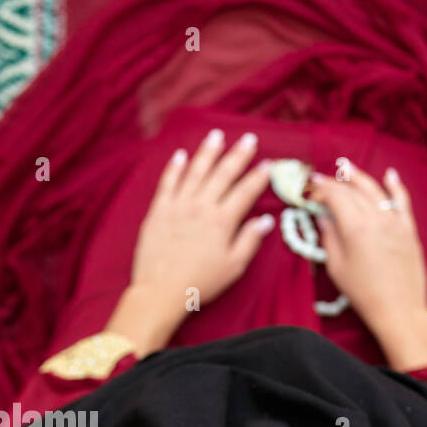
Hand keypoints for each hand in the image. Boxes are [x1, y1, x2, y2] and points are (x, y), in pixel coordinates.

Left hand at [126, 128, 274, 336]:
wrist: (160, 291)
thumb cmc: (200, 283)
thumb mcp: (233, 267)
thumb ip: (249, 240)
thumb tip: (266, 220)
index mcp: (222, 220)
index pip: (245, 191)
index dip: (259, 176)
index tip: (269, 164)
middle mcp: (201, 206)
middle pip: (223, 174)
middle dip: (238, 154)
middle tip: (249, 138)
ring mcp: (178, 206)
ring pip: (195, 171)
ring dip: (207, 152)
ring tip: (216, 135)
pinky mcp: (158, 211)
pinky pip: (167, 183)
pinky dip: (174, 167)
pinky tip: (181, 155)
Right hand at [307, 165, 426, 345]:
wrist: (399, 308)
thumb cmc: (363, 293)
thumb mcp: (337, 268)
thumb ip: (329, 238)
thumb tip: (323, 218)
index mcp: (355, 228)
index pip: (336, 197)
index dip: (322, 190)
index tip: (311, 188)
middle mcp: (376, 219)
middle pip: (354, 191)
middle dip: (336, 182)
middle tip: (321, 178)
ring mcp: (395, 222)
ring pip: (376, 190)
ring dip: (360, 177)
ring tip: (346, 168)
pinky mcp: (408, 228)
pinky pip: (402, 201)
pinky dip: (395, 186)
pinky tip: (389, 175)